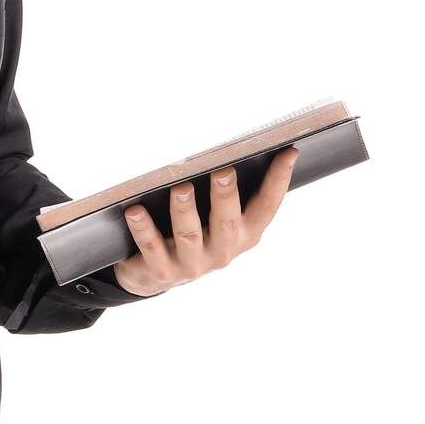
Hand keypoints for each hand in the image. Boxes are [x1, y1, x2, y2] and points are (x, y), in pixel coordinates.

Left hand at [110, 146, 300, 295]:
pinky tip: (135, 211)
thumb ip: (224, 192)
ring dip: (185, 210)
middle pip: (227, 223)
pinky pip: (151, 247)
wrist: (153, 275)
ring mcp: (192, 264)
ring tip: (180, 187)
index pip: (266, 208)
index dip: (278, 181)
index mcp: (242, 235)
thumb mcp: (213, 218)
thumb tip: (227, 148)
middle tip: (223, 171)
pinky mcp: (161, 271)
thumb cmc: (191, 233)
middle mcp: (222, 251)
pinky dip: (144, 228)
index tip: (288, 152)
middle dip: (225, 196)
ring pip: (189, 235)